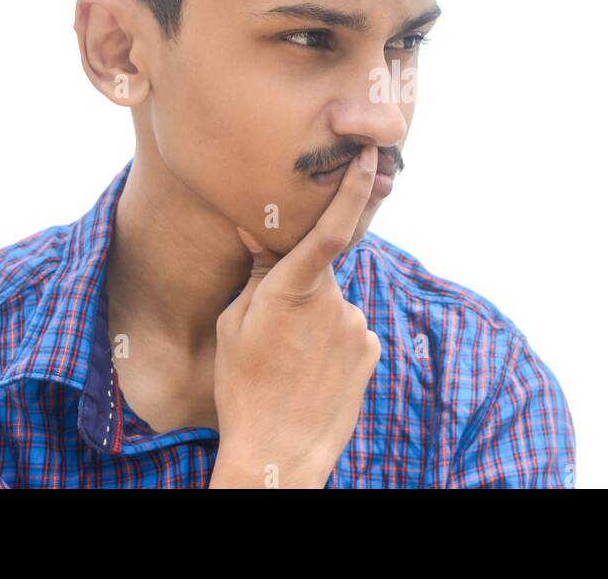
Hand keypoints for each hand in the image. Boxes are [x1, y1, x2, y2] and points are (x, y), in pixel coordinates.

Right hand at [210, 144, 381, 488]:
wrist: (279, 454)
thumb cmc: (243, 388)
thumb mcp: (236, 324)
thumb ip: (257, 273)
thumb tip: (254, 225)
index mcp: (290, 289)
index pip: (329, 226)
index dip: (353, 187)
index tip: (371, 154)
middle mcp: (332, 301)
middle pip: (319, 271)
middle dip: (299, 285)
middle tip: (275, 329)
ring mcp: (356, 325)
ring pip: (333, 302)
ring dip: (315, 318)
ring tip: (289, 361)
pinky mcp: (369, 349)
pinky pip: (348, 328)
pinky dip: (331, 340)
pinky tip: (311, 371)